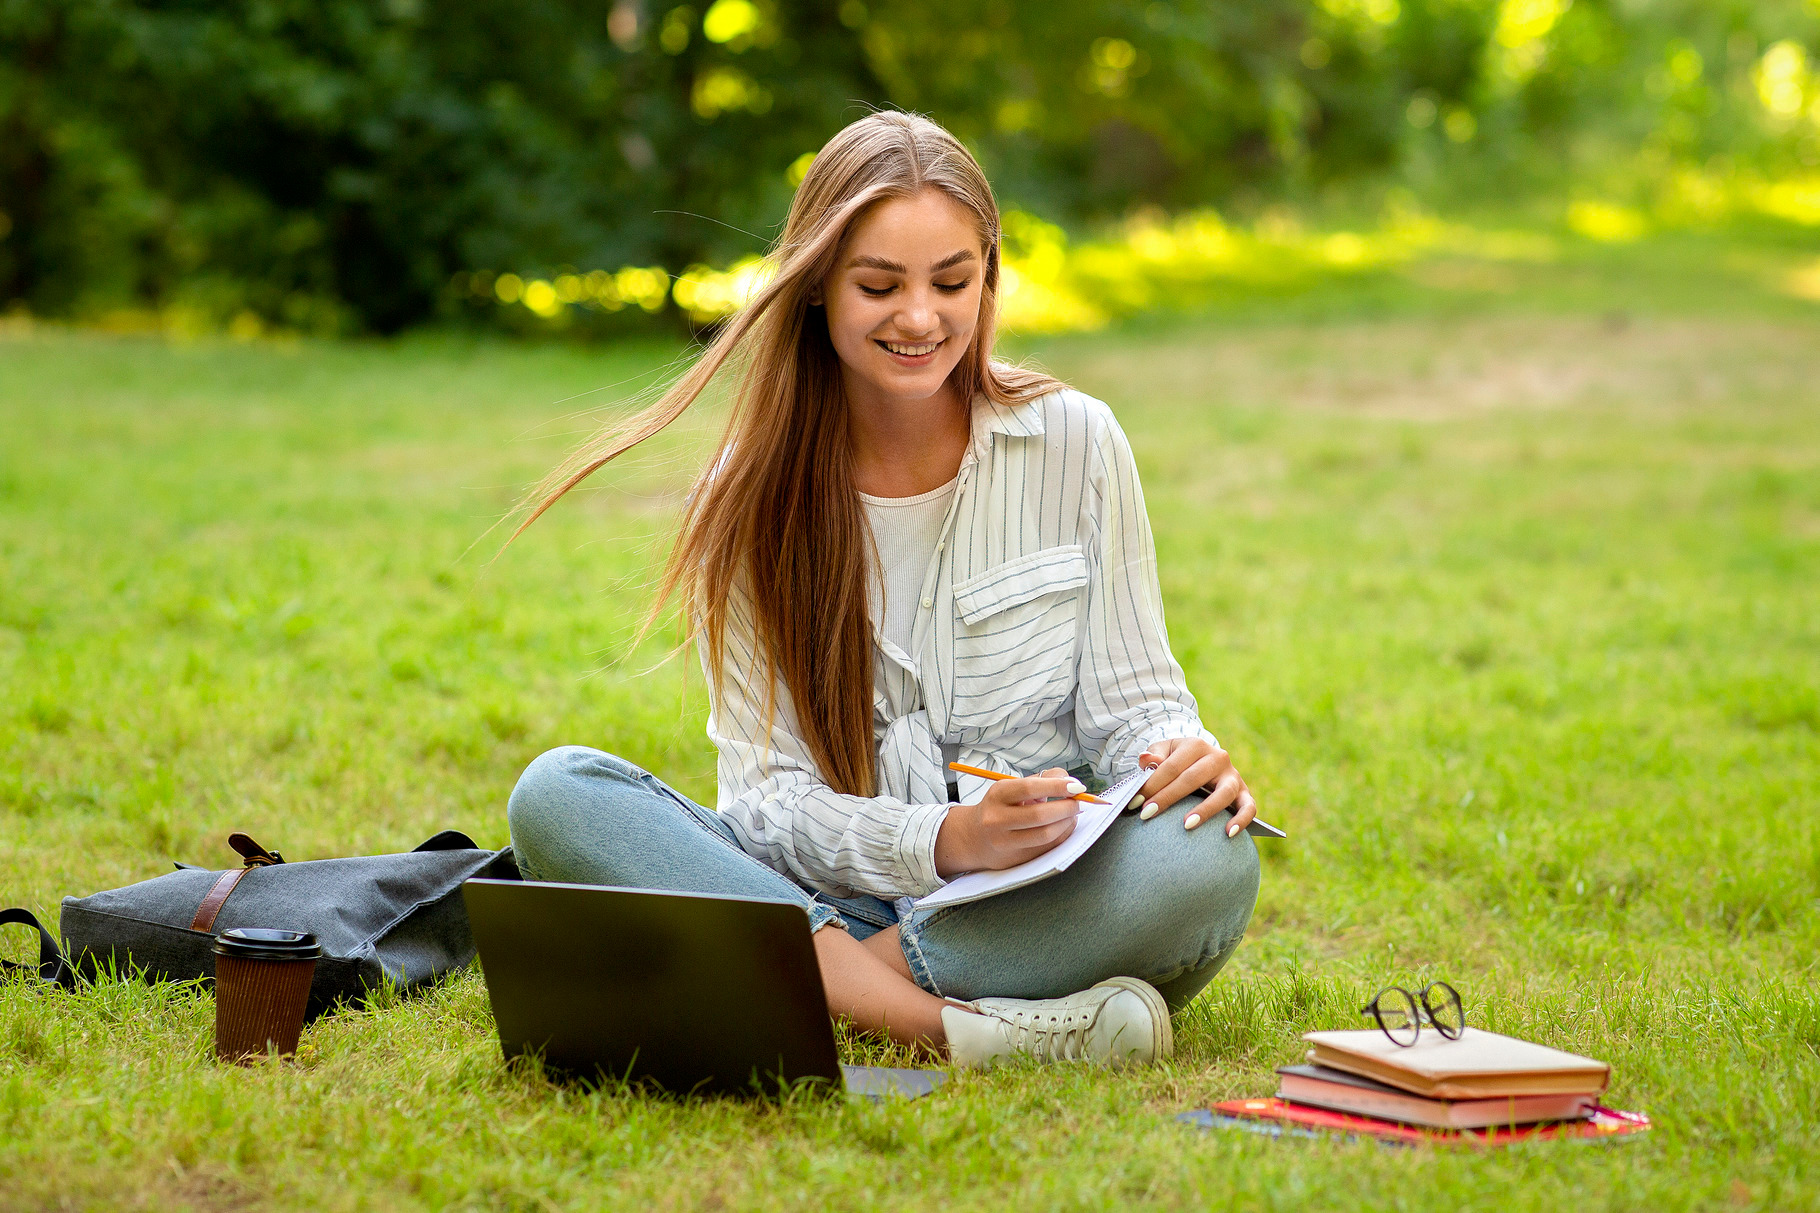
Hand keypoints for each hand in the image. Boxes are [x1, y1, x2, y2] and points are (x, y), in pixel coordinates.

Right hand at [934, 768, 1084, 875]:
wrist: (974, 837)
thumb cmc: (1001, 807)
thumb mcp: (1012, 788)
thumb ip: (1042, 780)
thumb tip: (1072, 782)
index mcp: (997, 795)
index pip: (1030, 788)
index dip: (1057, 786)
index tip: (1077, 786)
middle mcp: (997, 819)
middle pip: (1040, 815)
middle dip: (1068, 807)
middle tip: (1081, 802)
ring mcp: (1004, 842)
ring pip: (1046, 834)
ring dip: (1068, 822)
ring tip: (1074, 814)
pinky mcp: (1015, 858)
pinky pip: (1047, 848)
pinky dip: (1063, 835)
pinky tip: (1066, 826)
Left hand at [1134, 737, 1256, 836]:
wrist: (1203, 762)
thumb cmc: (1177, 760)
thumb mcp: (1164, 751)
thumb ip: (1154, 756)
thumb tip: (1146, 759)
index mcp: (1196, 745)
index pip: (1172, 766)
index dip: (1152, 784)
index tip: (1134, 802)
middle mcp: (1218, 758)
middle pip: (1192, 778)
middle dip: (1167, 797)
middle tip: (1147, 814)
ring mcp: (1233, 776)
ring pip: (1223, 793)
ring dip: (1205, 810)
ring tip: (1186, 825)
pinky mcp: (1244, 793)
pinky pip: (1249, 807)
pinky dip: (1242, 819)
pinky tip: (1228, 833)